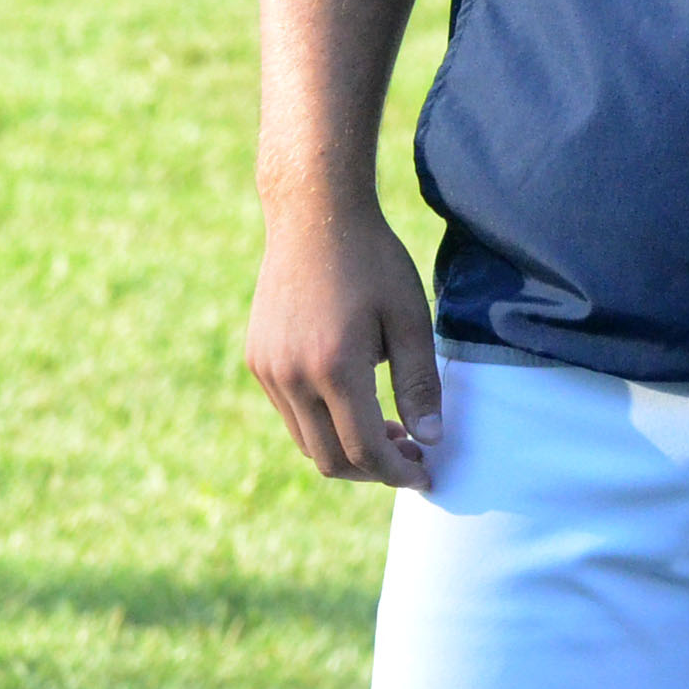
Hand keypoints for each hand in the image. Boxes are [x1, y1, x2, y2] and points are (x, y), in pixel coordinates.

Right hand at [246, 204, 442, 490]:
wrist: (314, 216)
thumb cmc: (373, 262)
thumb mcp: (411, 318)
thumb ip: (419, 383)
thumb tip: (431, 438)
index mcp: (334, 368)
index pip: (364, 450)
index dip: (397, 472)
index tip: (426, 472)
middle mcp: (291, 377)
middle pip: (330, 458)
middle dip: (373, 470)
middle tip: (412, 455)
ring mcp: (268, 370)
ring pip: (306, 440)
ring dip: (348, 448)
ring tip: (390, 431)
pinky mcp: (258, 360)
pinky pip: (290, 413)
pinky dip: (323, 424)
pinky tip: (356, 402)